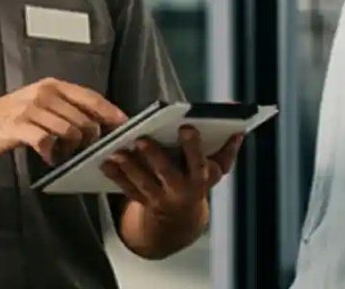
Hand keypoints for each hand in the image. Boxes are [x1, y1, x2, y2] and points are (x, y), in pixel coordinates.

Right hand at [0, 78, 129, 164]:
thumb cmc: (9, 117)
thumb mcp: (38, 105)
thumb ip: (64, 109)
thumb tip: (97, 122)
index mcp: (51, 85)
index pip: (90, 97)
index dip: (111, 112)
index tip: (125, 126)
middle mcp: (44, 93)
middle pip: (84, 118)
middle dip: (89, 138)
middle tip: (81, 150)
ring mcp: (31, 109)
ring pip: (70, 131)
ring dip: (70, 148)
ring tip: (61, 154)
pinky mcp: (20, 126)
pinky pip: (48, 143)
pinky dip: (52, 154)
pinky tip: (48, 157)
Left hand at [102, 127, 242, 218]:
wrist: (181, 218)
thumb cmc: (198, 180)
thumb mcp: (217, 169)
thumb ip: (227, 149)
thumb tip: (239, 129)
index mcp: (199, 179)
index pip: (199, 162)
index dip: (193, 146)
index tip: (187, 127)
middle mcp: (179, 191)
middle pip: (167, 173)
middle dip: (154, 156)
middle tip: (142, 139)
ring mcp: (159, 198)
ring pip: (143, 183)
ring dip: (129, 167)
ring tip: (116, 150)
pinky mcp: (141, 200)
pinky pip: (126, 189)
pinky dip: (115, 175)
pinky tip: (105, 162)